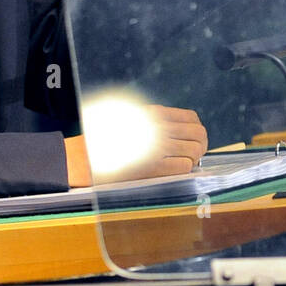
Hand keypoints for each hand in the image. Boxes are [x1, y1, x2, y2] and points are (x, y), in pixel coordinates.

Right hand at [64, 105, 208, 186]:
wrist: (86, 157)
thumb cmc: (108, 140)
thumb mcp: (133, 120)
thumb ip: (156, 122)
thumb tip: (183, 133)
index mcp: (154, 114)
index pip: (192, 118)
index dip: (197, 132)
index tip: (191, 141)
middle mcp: (158, 127)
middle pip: (199, 134)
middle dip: (199, 147)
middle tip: (191, 156)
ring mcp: (156, 146)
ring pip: (195, 151)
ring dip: (192, 160)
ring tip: (181, 164)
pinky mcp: (153, 165)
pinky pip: (183, 166)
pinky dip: (183, 170)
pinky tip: (172, 170)